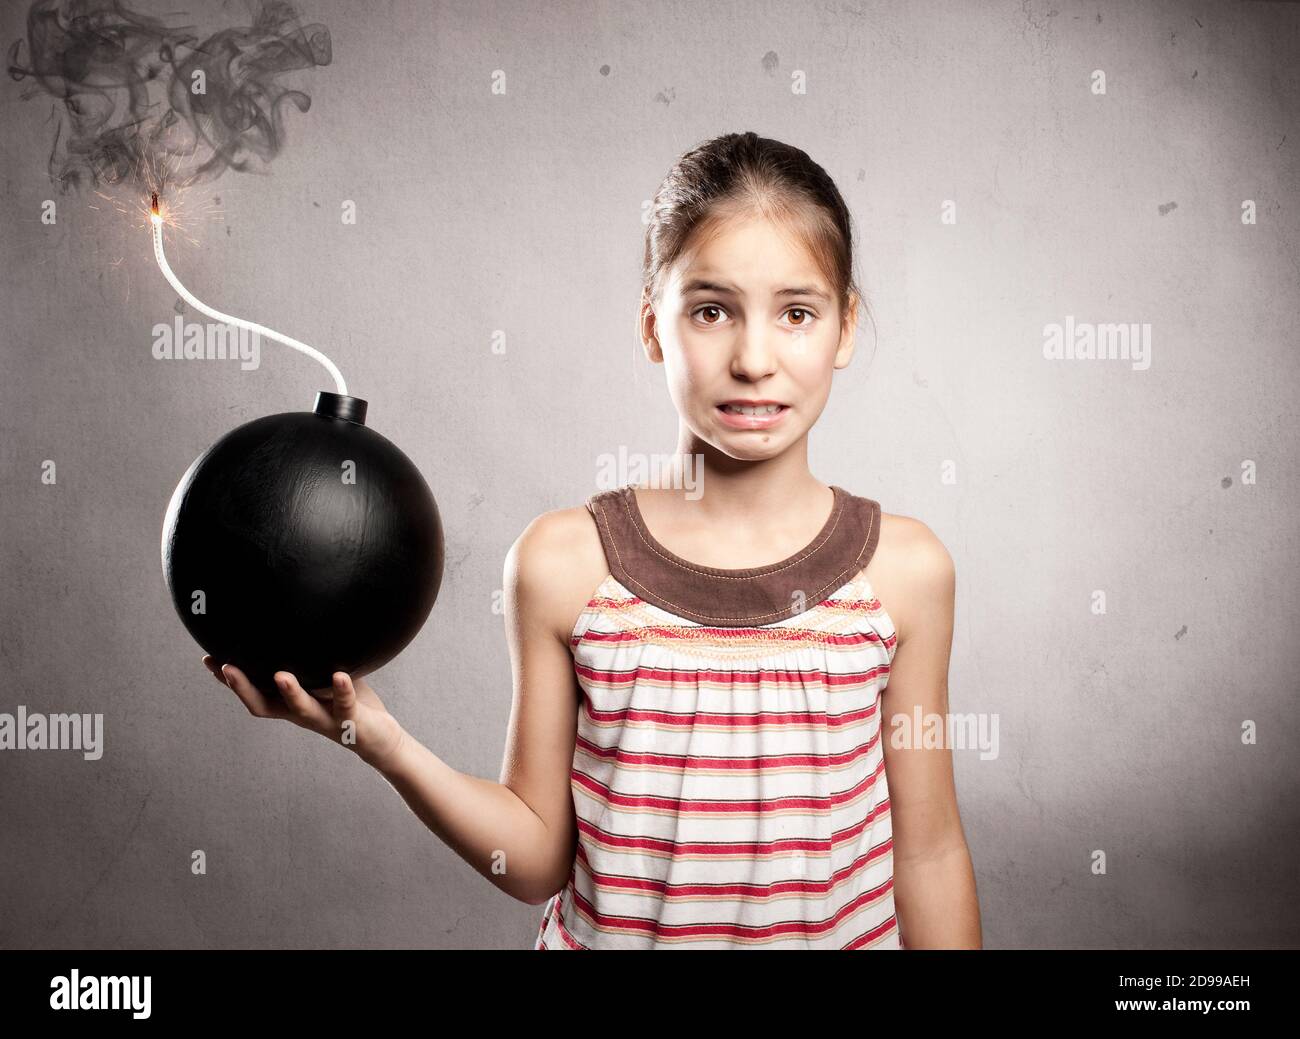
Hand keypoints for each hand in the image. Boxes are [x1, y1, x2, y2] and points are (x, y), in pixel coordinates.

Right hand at [203, 656, 406, 771]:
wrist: (377, 738)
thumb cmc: (346, 702)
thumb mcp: (323, 677)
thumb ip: (308, 659)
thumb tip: (293, 622)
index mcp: (289, 704)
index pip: (252, 692)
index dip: (228, 680)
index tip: (207, 658)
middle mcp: (300, 714)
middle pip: (263, 706)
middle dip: (242, 688)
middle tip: (226, 667)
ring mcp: (324, 718)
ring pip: (301, 709)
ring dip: (290, 692)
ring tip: (280, 675)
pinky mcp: (349, 721)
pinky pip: (344, 705)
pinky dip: (341, 689)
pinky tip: (340, 674)